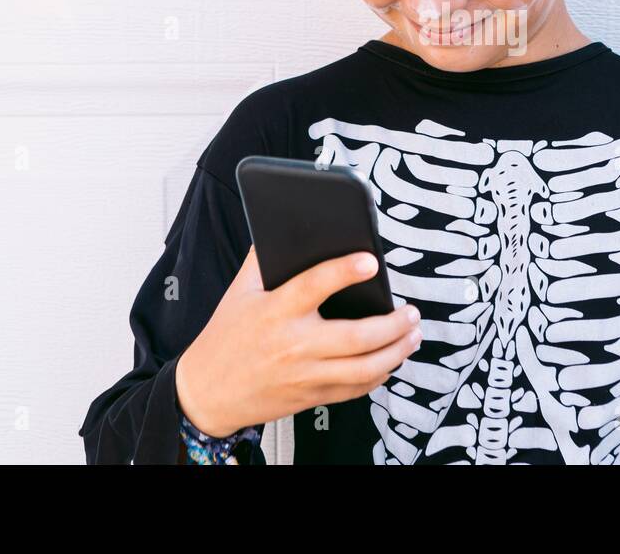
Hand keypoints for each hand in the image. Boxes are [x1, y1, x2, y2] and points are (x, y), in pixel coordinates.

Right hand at [175, 246, 420, 437]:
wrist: (207, 392)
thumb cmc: (226, 336)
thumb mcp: (239, 291)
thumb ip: (264, 258)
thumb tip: (286, 223)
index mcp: (275, 310)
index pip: (314, 285)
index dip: (345, 271)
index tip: (371, 260)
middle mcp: (293, 344)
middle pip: (355, 336)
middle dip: (393, 324)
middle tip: (412, 311)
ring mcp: (304, 374)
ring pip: (363, 367)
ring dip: (396, 351)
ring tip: (412, 335)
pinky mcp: (310, 397)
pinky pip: (354, 389)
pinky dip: (379, 375)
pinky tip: (390, 361)